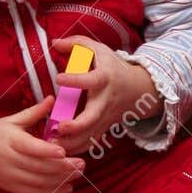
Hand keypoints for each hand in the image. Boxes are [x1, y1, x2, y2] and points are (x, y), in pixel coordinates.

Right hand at [0, 99, 84, 192]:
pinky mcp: (12, 188)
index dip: (47, 151)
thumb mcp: (11, 120)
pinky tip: (68, 187)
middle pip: (38, 167)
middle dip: (62, 167)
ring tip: (79, 173)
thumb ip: (34, 112)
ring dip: (61, 180)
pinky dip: (52, 192)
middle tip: (81, 163)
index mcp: (9, 141)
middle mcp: (9, 161)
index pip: (30, 148)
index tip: (64, 151)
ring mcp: (10, 177)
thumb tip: (53, 99)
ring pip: (39, 182)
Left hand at [47, 38, 161, 153]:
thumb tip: (54, 42)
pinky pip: (92, 142)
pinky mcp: (104, 128)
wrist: (138, 89)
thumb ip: (76, 43)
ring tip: (52, 144)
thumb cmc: (113, 66)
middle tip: (59, 127)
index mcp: (104, 79)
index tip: (59, 78)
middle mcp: (105, 100)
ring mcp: (106, 117)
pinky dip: (78, 148)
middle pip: (93, 117)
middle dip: (76, 125)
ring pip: (90, 135)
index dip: (76, 80)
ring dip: (72, 142)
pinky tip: (62, 150)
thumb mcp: (98, 49)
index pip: (92, 80)